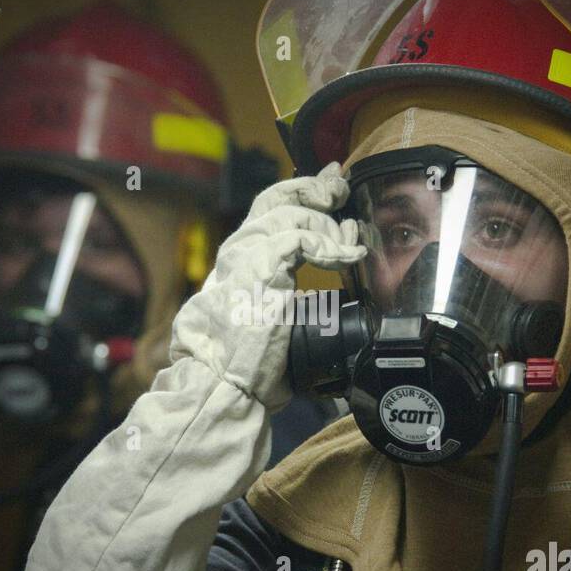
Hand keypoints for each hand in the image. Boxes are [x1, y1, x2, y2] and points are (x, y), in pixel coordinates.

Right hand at [170, 162, 364, 411]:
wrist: (221, 382)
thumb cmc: (244, 365)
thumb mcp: (271, 322)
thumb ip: (289, 302)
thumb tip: (318, 303)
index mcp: (240, 262)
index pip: (269, 211)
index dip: (301, 195)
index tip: (330, 191)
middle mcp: (238, 252)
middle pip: (276, 198)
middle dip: (313, 189)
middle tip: (339, 188)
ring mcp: (245, 257)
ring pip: (291, 214)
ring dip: (328, 224)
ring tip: (349, 243)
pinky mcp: (259, 268)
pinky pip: (301, 239)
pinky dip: (330, 246)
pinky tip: (347, 257)